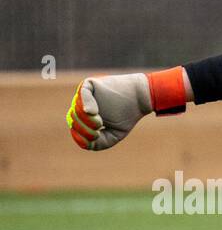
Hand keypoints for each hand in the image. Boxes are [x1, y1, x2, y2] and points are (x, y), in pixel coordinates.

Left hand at [67, 68, 187, 150]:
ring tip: (99, 123)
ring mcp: (84, 94)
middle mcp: (82, 103)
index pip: (75, 127)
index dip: (80, 136)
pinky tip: (93, 113)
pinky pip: (82, 95)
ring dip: (86, 120)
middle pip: (73, 119)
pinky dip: (86, 105)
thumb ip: (98, 143)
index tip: (94, 138)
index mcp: (85, 115)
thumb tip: (83, 144)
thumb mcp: (113, 135)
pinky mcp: (89, 85)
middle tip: (98, 132)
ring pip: (76, 110)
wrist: (140, 98)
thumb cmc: (127, 116)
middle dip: (83, 129)